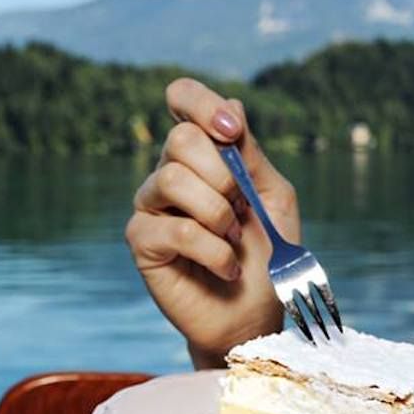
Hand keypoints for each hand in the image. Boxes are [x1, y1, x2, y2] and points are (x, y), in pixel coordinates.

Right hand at [125, 78, 300, 367]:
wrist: (256, 313)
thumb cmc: (268, 254)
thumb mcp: (272, 194)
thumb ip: (250, 153)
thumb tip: (231, 104)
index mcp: (202, 154)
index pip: (183, 100)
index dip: (201, 103)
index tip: (232, 130)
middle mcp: (170, 173)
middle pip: (180, 138)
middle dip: (223, 175)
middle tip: (241, 208)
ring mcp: (151, 207)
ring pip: (171, 179)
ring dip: (218, 214)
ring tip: (234, 242)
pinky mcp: (142, 242)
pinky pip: (173, 228)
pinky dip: (212, 250)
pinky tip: (226, 268)